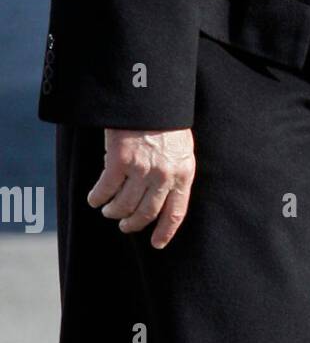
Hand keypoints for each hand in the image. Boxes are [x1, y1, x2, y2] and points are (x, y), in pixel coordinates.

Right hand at [87, 128, 196, 248]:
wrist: (151, 98)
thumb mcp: (181, 149)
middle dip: (133, 224)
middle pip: (147, 213)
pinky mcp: (120, 162)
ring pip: (124, 205)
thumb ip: (175, 171)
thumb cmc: (166, 123)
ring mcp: (142, 170)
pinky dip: (97, 198)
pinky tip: (93, 199)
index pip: (176, 211)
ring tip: (108, 210)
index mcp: (183, 173)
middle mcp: (164, 176)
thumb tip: (164, 194)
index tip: (157, 244)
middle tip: (124, 226)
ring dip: (113, 211)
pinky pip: (105, 190)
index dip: (166, 231)